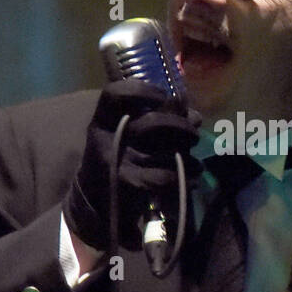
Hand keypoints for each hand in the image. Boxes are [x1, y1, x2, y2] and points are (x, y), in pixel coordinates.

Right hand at [64, 79, 201, 250]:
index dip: (142, 90)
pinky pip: (162, 178)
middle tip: (193, 135)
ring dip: (186, 156)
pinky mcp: (125, 185)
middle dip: (180, 127)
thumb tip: (194, 117)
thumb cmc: (118, 160)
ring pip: (161, 153)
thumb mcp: (128, 135)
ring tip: (196, 164)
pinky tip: (191, 180)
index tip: (164, 96)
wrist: (95, 202)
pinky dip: (182, 178)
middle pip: (150, 123)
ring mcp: (114, 162)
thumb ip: (159, 120)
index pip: (115, 94)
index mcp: (103, 119)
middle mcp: (104, 137)